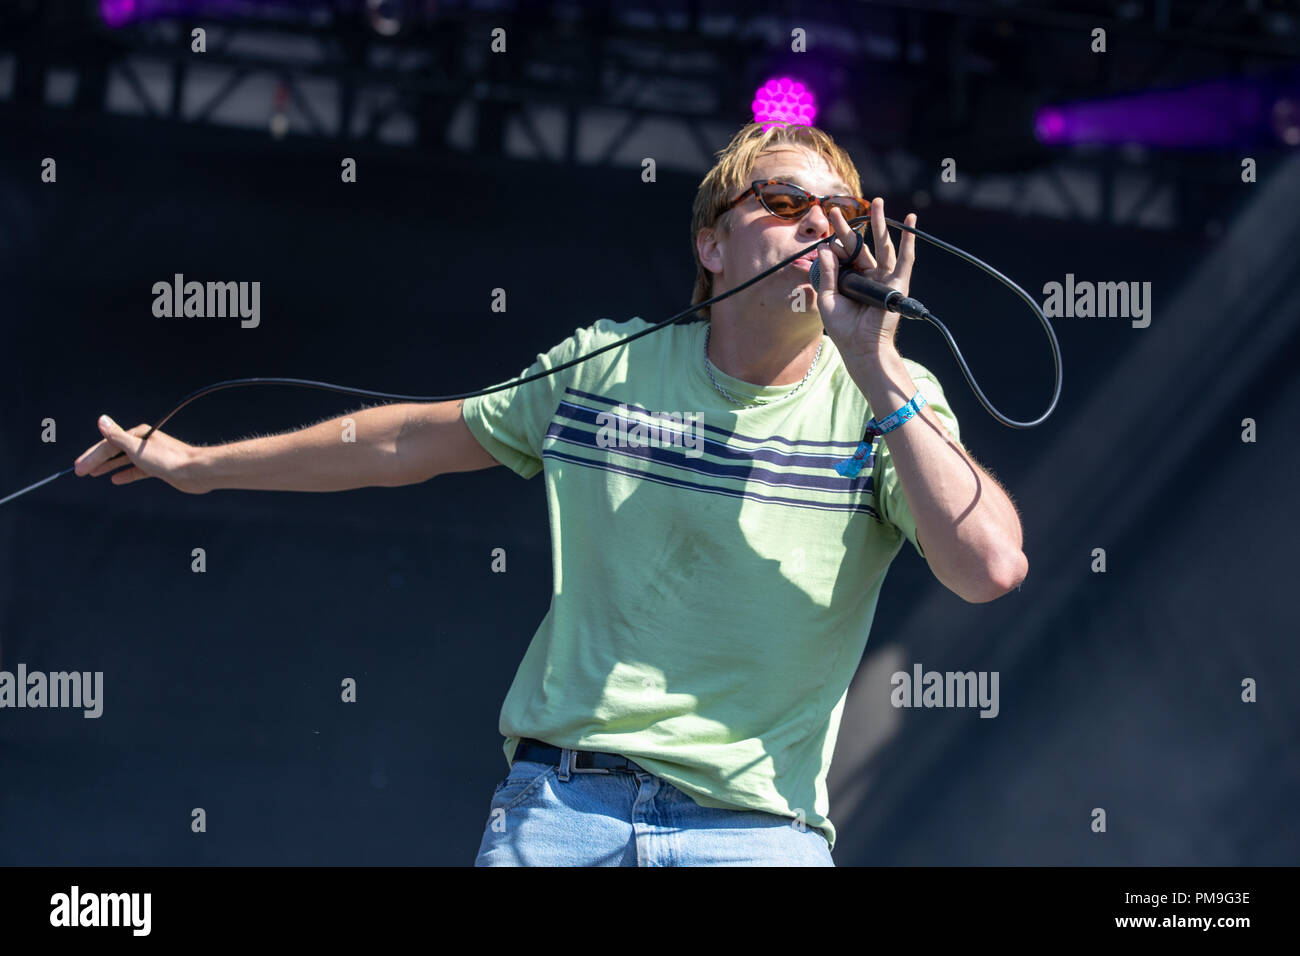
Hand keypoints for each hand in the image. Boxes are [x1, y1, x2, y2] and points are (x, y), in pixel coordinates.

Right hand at [73, 415, 206, 493]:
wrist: (195, 472)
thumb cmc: (168, 459)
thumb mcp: (137, 447)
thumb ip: (117, 436)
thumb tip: (102, 420)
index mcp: (137, 434)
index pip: (108, 444)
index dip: (91, 456)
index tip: (78, 468)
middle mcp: (144, 442)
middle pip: (114, 451)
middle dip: (97, 461)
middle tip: (80, 471)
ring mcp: (151, 455)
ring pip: (124, 460)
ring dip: (108, 466)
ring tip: (93, 473)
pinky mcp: (159, 467)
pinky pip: (137, 470)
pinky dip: (126, 473)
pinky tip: (116, 479)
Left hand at [814, 198, 916, 356]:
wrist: (860, 347)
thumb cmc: (844, 329)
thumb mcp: (828, 298)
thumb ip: (828, 273)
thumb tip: (825, 248)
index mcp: (852, 279)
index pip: (844, 254)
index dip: (836, 241)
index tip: (826, 231)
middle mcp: (869, 275)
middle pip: (861, 245)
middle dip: (852, 227)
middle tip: (838, 210)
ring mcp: (884, 278)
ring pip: (883, 245)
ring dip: (880, 223)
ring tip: (878, 202)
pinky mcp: (897, 283)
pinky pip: (905, 258)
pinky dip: (909, 240)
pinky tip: (911, 221)